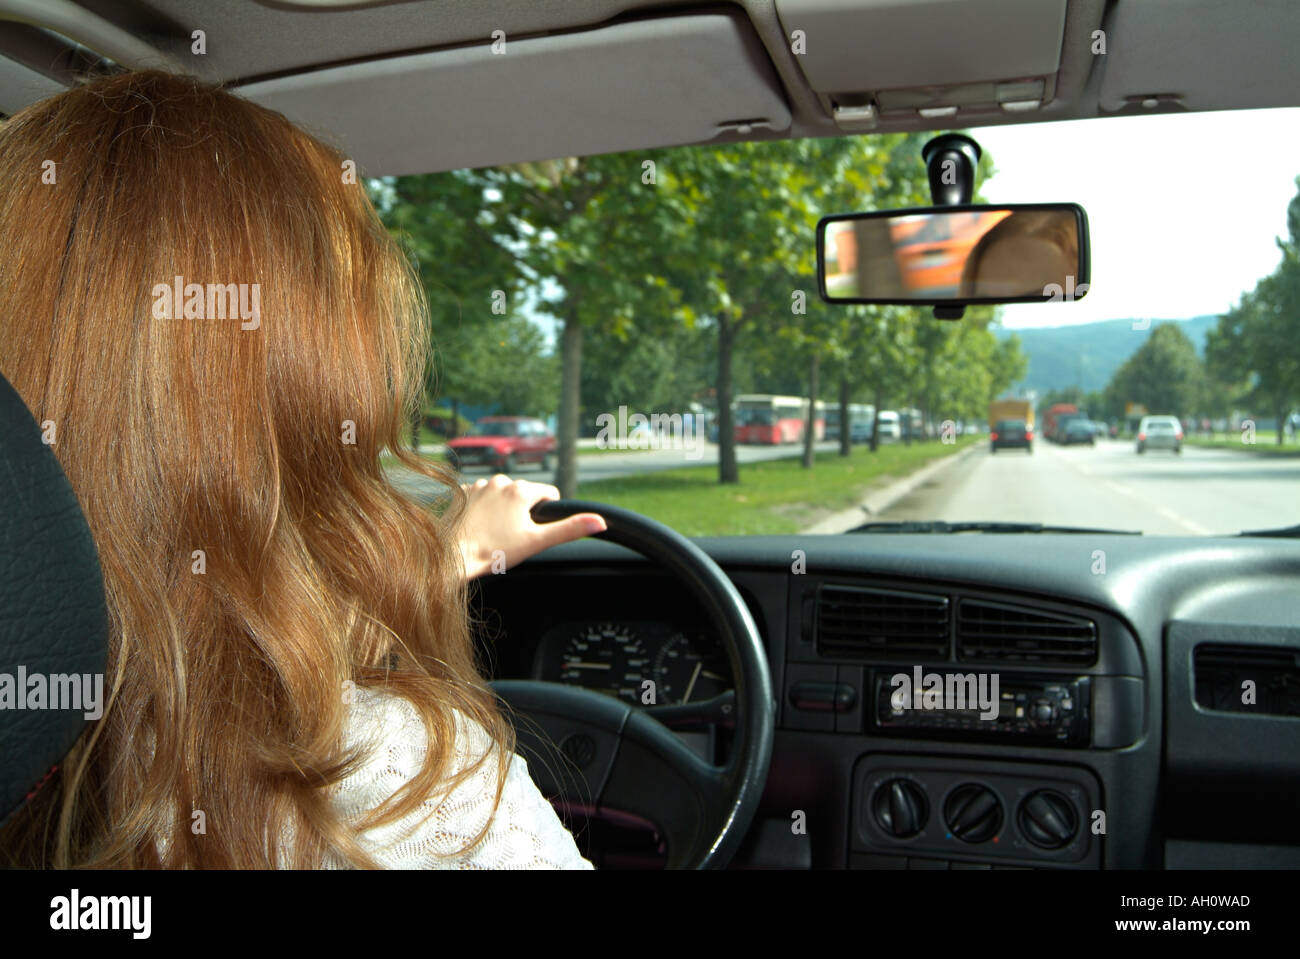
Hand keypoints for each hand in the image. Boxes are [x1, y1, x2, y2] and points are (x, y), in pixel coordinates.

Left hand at [457, 475, 605, 579]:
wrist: (453, 555)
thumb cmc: (494, 551)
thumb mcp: (537, 542)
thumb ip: (569, 529)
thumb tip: (600, 521)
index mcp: (521, 490)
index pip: (549, 494)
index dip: (547, 514)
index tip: (534, 530)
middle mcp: (501, 481)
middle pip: (525, 495)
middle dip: (524, 513)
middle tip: (512, 536)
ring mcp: (480, 485)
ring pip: (503, 495)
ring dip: (503, 510)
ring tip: (494, 533)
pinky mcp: (463, 493)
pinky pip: (483, 497)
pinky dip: (484, 510)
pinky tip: (479, 526)